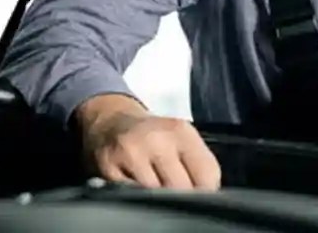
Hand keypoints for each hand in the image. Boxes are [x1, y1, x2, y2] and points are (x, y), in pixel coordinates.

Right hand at [75, 94, 220, 190]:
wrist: (112, 120)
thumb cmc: (155, 135)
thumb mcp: (182, 138)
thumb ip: (199, 163)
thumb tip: (209, 192)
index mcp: (182, 132)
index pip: (206, 173)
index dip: (206, 190)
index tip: (200, 192)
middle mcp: (157, 139)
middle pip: (180, 187)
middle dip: (181, 195)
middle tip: (176, 193)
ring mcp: (131, 152)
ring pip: (155, 193)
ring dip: (157, 197)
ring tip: (155, 187)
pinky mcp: (108, 166)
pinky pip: (130, 193)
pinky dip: (135, 194)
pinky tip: (135, 185)